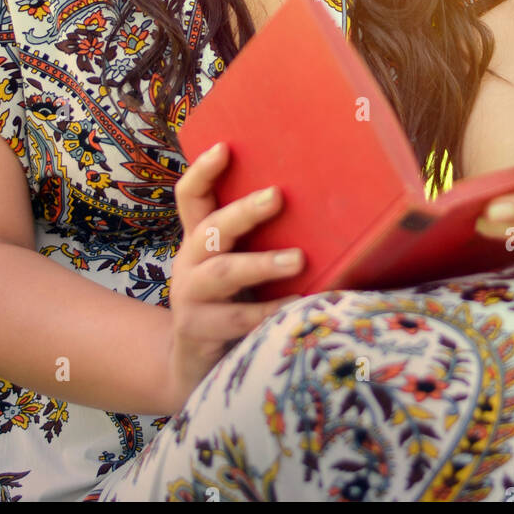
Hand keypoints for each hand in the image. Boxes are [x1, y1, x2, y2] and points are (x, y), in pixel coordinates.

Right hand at [164, 141, 304, 410]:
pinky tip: (298, 306)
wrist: (193, 366)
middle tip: (277, 196)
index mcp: (198, 239)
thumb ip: (257, 239)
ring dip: (260, 264)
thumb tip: (324, 202)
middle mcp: (189, 262)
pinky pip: (237, 320)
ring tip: (297, 259)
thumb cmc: (231, 301)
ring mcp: (190, 298)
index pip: (190, 196)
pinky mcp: (199, 332)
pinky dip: (269, 311)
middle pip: (210, 229)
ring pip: (222, 273)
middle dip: (243, 212)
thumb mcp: (234, 264)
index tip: (226, 147)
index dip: (203, 170)